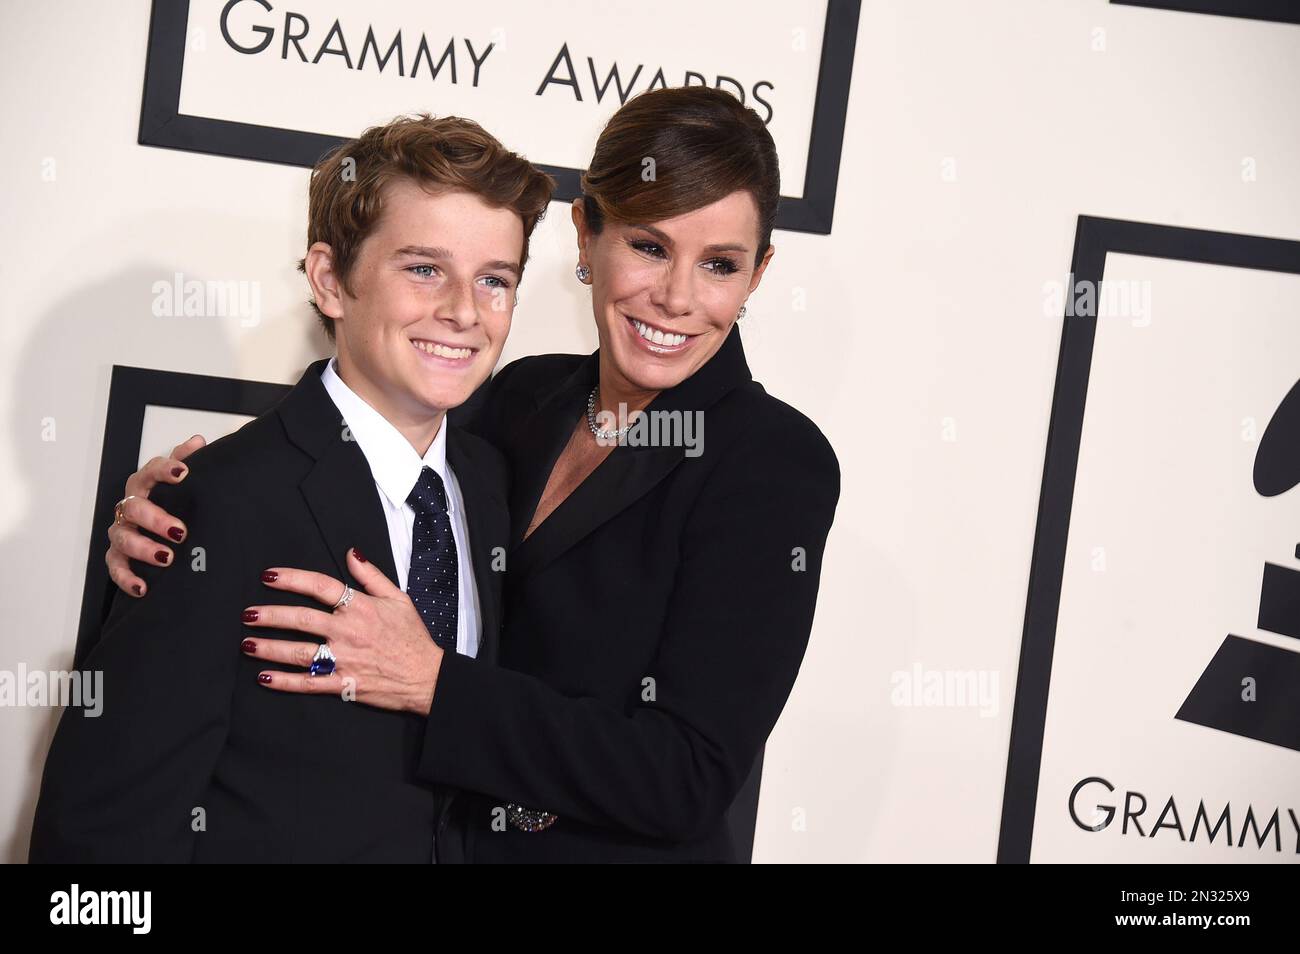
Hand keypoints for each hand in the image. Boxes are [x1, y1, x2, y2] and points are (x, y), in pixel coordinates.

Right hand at [106, 434, 206, 596]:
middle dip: (156, 518)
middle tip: (180, 530)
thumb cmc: (175, 503)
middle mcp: (130, 507)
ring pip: (123, 537)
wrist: (166, 531)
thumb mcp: (185, 484)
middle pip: (134, 507)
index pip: (150, 472)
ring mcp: (122, 531)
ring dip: (143, 548)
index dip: (165, 470)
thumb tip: (197, 441)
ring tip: (167, 558)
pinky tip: (143, 587)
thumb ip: (188, 462)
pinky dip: (127, 578)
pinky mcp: (118, 556)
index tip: (183, 473)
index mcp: (146, 486)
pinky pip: (116, 567)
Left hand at [240, 548, 443, 715]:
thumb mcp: (398, 598)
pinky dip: (284, 681)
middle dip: (270, 615)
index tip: (269, 576)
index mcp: (360, 607)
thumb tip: (351, 554)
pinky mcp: (342, 683)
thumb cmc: (413, 638)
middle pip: (300, 619)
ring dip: (269, 647)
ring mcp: (343, 659)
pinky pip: (307, 683)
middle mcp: (347, 631)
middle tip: (248, 614)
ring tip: (247, 643)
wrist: (427, 676)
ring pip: (298, 652)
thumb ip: (371, 576)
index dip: (291, 579)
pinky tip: (264, 677)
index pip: (320, 586)